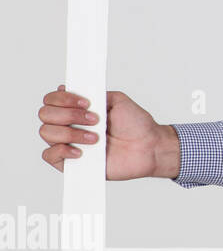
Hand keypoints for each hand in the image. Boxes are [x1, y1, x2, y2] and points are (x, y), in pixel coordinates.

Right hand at [38, 85, 178, 179]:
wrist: (149, 147)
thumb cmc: (136, 125)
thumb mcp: (118, 100)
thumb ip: (95, 93)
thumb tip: (71, 88)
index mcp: (77, 108)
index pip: (51, 99)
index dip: (63, 99)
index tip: (86, 103)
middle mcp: (69, 124)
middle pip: (45, 114)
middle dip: (69, 115)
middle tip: (94, 120)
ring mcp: (68, 142)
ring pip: (46, 133)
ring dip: (71, 133)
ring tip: (96, 137)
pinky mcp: (70, 162)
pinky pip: (49, 156)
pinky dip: (62, 151)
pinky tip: (81, 152)